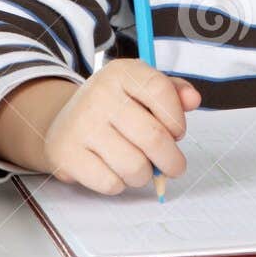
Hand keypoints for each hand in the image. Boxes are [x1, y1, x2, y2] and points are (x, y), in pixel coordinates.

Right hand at [42, 59, 199, 193]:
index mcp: (121, 73)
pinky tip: (114, 170)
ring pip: (135, 167)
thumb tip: (193, 100)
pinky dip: (120, 184)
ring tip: (140, 167)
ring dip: (145, 175)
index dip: (177, 119)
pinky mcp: (67, 155)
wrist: (62, 122)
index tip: (177, 132)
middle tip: (174, 166)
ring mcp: (81, 125)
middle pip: (154, 137)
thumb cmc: (113, 107)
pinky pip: (111, 183)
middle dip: (172, 160)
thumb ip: (173, 92)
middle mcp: (99, 94)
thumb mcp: (141, 89)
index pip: (161, 90)